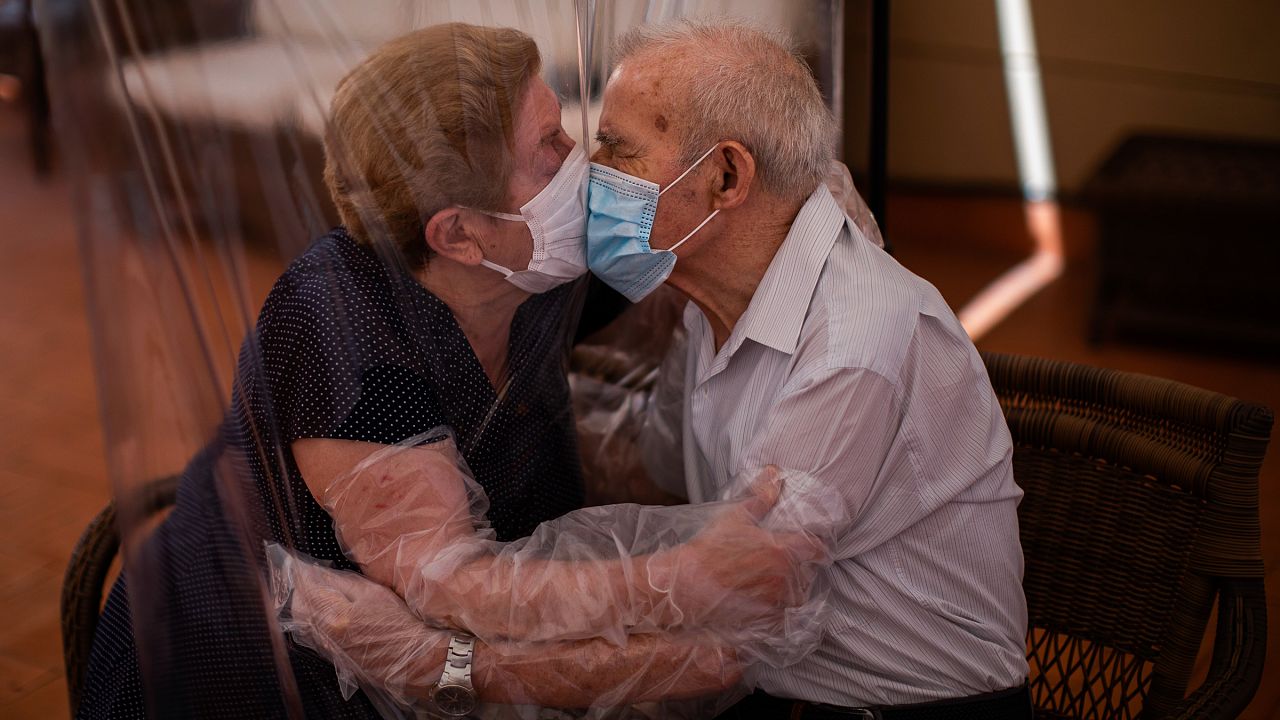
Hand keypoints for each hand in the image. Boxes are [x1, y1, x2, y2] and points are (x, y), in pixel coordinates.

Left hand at [266, 545, 448, 703]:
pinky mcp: (335, 658)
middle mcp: (324, 635)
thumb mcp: (374, 594)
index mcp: (334, 616)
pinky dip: (312, 621)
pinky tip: (322, 613)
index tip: (292, 562)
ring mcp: (328, 648)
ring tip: (310, 592)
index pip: (306, 590)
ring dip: (302, 606)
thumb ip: (343, 583)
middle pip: (297, 608)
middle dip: (297, 590)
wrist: (412, 660)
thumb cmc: (398, 623)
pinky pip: (313, 637)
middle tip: (302, 576)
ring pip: (303, 624)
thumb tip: (319, 574)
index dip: (298, 574)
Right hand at [655, 467, 826, 627]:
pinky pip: (783, 614)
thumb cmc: (712, 548)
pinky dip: (777, 606)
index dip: (815, 545)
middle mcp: (786, 578)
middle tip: (781, 560)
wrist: (689, 583)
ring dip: (790, 587)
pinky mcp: (766, 619)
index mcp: (784, 551)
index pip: (818, 549)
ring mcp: (777, 601)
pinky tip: (761, 598)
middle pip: (809, 572)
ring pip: (798, 594)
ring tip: (771, 579)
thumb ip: (761, 496)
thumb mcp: (737, 516)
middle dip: (799, 566)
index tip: (807, 543)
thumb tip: (775, 472)